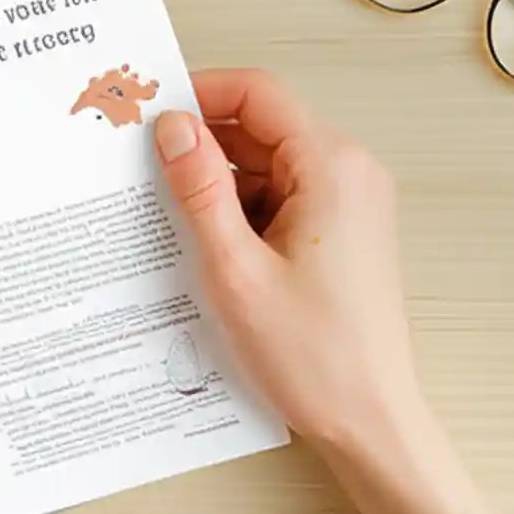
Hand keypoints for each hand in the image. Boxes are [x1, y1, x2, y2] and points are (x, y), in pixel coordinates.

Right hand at [154, 68, 494, 513]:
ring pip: (264, 164)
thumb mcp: (235, 269)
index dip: (198, 93)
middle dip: (200, 144)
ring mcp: (346, 201)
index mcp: (332, 167)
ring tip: (171, 220)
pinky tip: (204, 244)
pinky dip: (237, 210)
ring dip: (216, 183)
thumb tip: (173, 127)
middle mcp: (348, 172)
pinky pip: (277, 196)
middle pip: (260, 126)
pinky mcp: (338, 230)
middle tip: (143, 169)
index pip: (257, 93)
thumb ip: (199, 191)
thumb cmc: (315, 355)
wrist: (370, 419)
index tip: (150, 114)